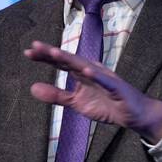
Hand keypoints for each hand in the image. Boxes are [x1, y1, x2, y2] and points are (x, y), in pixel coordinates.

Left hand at [24, 40, 161, 141]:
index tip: (28, 52)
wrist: (134, 115)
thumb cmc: (106, 105)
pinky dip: (97, 75)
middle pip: (69, 59)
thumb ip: (56, 96)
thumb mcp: (76, 103)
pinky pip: (105, 81)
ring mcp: (104, 78)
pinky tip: (87, 70)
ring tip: (54, 52)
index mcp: (81, 73)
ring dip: (70, 59)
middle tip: (34, 45)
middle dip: (52, 53)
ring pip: (85, 66)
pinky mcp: (116, 88)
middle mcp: (91, 71)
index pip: (60, 63)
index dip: (45, 56)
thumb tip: (32, 88)